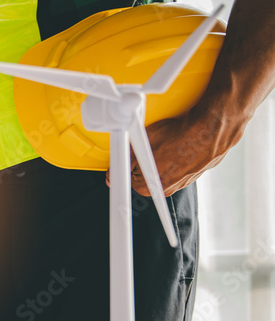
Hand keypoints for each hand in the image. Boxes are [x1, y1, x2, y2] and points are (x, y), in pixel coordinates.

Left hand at [115, 108, 242, 197]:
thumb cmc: (175, 137)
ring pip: (164, 169)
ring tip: (168, 144)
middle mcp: (166, 190)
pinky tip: (180, 145)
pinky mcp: (195, 173)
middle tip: (150, 146)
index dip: (127, 166)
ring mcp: (182, 182)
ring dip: (163, 158)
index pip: (128, 180)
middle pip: (146, 175)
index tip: (127, 161)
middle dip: (145, 161)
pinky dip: (178, 155)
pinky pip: (180, 164)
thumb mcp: (138, 147)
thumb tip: (112, 174)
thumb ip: (122, 163)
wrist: (209, 130)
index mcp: (148, 188)